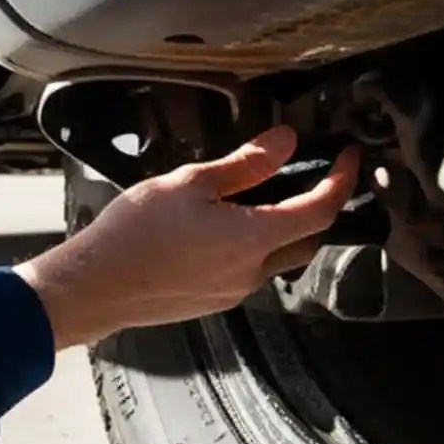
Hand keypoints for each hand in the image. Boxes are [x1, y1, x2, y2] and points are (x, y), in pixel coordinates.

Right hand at [15, 125, 359, 348]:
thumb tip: (285, 141)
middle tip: (311, 175)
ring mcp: (234, 292)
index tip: (348, 157)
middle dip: (318, 207)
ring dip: (282, 229)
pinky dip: (253, 247)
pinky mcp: (214, 302)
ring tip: (259, 196)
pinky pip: (250, 272)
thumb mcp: (190, 183)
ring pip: (278, 258)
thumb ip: (245, 164)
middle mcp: (253, 272)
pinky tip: (222, 227)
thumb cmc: (135, 233)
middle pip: (309, 240)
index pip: (321, 210)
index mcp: (254, 238)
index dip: (342, 180)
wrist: (95, 286)